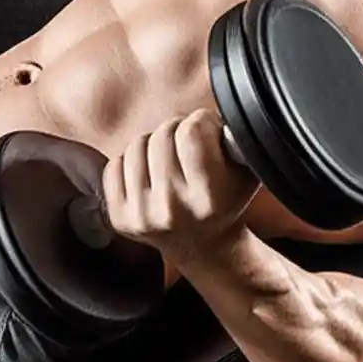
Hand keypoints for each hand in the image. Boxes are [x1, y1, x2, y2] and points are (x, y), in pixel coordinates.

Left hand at [103, 109, 259, 264]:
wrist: (204, 246)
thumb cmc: (227, 200)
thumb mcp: (247, 172)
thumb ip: (236, 142)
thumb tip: (211, 115)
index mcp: (209, 197)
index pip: (192, 132)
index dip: (202, 120)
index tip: (208, 128)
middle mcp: (174, 209)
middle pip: (162, 135)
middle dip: (177, 130)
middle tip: (188, 143)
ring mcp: (142, 216)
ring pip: (136, 145)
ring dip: (154, 144)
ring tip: (169, 158)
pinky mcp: (119, 219)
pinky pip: (115, 165)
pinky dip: (132, 163)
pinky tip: (150, 174)